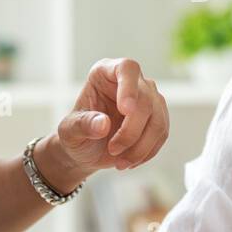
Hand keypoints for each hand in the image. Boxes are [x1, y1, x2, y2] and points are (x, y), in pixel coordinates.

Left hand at [54, 58, 168, 174]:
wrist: (87, 150)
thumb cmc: (76, 133)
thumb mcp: (69, 131)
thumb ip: (82, 125)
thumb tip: (103, 124)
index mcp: (105, 72)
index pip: (127, 69)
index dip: (129, 88)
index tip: (125, 110)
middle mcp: (131, 81)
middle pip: (145, 100)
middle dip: (131, 132)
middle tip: (113, 151)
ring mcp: (148, 98)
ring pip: (157, 120)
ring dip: (140, 147)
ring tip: (120, 162)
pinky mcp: (157, 117)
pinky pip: (161, 134)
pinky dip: (147, 152)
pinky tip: (130, 161)